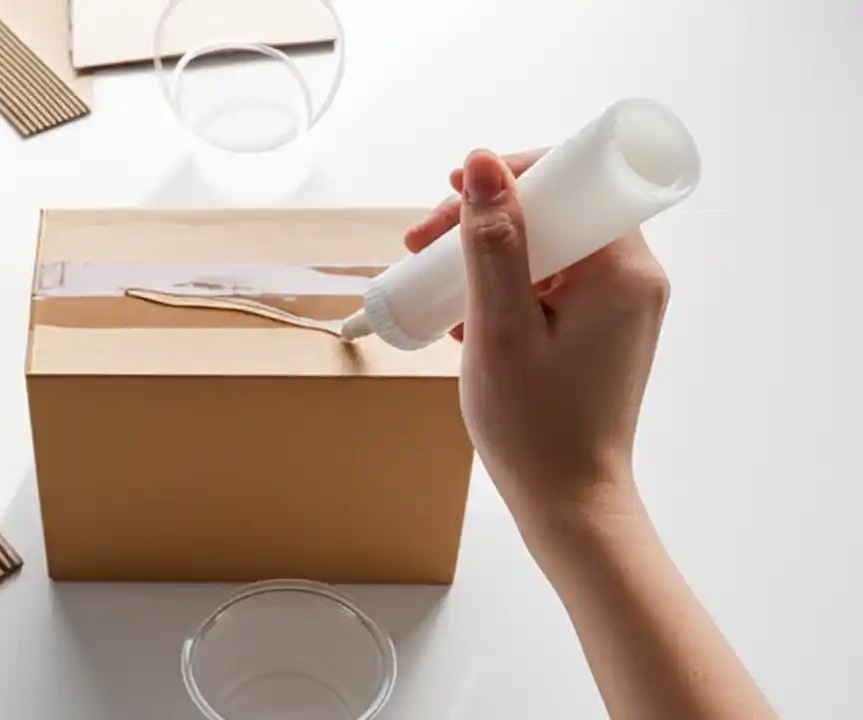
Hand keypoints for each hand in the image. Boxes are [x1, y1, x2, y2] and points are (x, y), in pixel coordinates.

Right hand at [406, 149, 669, 530]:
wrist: (566, 503)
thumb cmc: (535, 425)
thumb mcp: (500, 326)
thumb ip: (493, 241)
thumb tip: (484, 163)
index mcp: (624, 269)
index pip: (572, 180)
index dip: (509, 178)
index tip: (452, 195)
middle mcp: (633, 279)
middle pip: (556, 212)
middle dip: (484, 219)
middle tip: (422, 241)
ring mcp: (619, 306)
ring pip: (547, 248)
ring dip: (486, 256)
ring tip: (432, 284)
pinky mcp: (600, 330)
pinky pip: (550, 284)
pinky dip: (505, 289)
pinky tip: (461, 314)